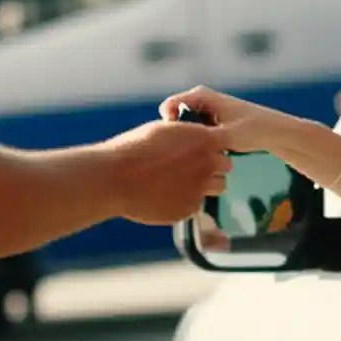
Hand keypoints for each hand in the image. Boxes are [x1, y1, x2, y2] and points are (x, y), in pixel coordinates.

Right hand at [104, 120, 231, 225]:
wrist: (115, 178)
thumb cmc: (133, 149)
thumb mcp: (163, 131)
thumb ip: (184, 135)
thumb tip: (190, 138)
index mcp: (203, 140)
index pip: (224, 144)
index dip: (212, 147)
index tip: (200, 149)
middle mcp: (207, 165)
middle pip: (225, 167)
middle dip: (211, 167)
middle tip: (190, 167)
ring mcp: (200, 189)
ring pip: (217, 187)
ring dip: (204, 184)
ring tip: (179, 182)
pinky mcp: (188, 210)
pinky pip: (196, 204)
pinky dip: (186, 200)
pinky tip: (166, 194)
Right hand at [158, 85, 284, 153]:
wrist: (276, 133)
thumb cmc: (253, 130)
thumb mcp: (224, 136)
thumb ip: (199, 140)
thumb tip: (178, 150)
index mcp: (200, 95)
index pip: (169, 106)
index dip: (166, 125)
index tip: (172, 145)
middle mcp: (200, 99)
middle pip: (174, 117)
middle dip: (176, 135)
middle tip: (180, 155)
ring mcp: (205, 111)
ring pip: (184, 127)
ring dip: (186, 141)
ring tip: (191, 159)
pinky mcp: (210, 123)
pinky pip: (194, 133)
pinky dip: (195, 144)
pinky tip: (201, 159)